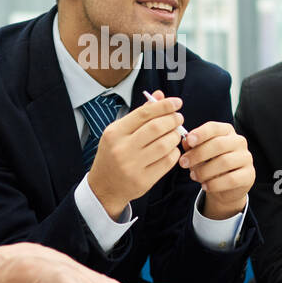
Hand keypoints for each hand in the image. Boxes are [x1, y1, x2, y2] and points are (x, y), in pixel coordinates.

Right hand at [87, 91, 183, 217]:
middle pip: (156, 127)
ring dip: (175, 136)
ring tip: (175, 134)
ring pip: (164, 145)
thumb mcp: (119, 132)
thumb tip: (160, 95)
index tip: (176, 102)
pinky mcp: (143, 180)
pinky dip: (174, 152)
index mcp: (115, 132)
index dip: (164, 106)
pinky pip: (167, 162)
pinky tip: (172, 149)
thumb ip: (140, 114)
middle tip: (179, 118)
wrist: (103, 187)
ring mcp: (132, 166)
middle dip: (172, 120)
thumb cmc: (113, 155)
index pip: (144, 113)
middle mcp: (122, 148)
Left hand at [178, 119, 254, 219]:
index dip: (201, 133)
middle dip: (198, 154)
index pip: (214, 127)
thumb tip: (185, 141)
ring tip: (194, 176)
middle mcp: (239, 141)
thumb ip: (192, 147)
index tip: (189, 140)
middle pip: (219, 144)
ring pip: (224, 162)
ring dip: (204, 171)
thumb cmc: (210, 164)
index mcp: (226, 131)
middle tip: (183, 163)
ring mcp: (246, 158)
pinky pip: (231, 179)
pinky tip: (205, 186)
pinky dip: (214, 184)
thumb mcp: (198, 155)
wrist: (225, 187)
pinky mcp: (249, 175)